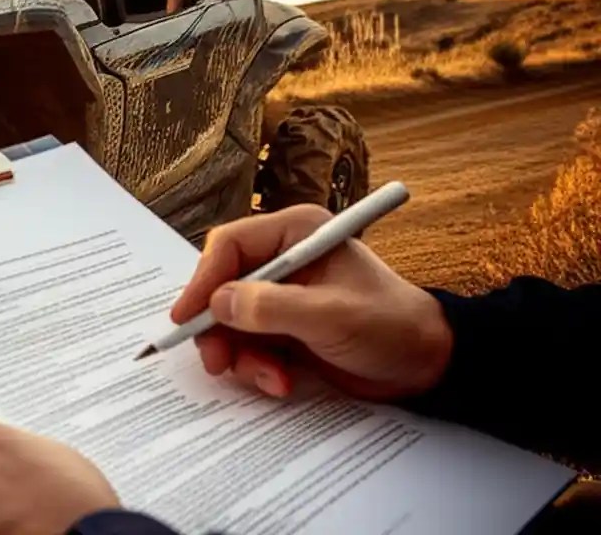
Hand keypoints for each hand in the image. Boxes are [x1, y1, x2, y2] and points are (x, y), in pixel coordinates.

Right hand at [170, 203, 453, 400]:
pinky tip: (283, 381)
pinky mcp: (283, 327)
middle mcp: (283, 259)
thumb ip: (273, 308)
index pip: (230, 246)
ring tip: (271, 377)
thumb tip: (219, 303)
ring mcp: (281, 295)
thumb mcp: (331, 315)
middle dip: (218, 328)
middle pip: (221, 286)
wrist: (426, 366)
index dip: (204, 280)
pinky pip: (247, 345)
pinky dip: (256, 367)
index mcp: (296, 233)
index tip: (188, 317)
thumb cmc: (390, 326)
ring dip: (240, 355)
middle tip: (218, 361)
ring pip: (229, 322)